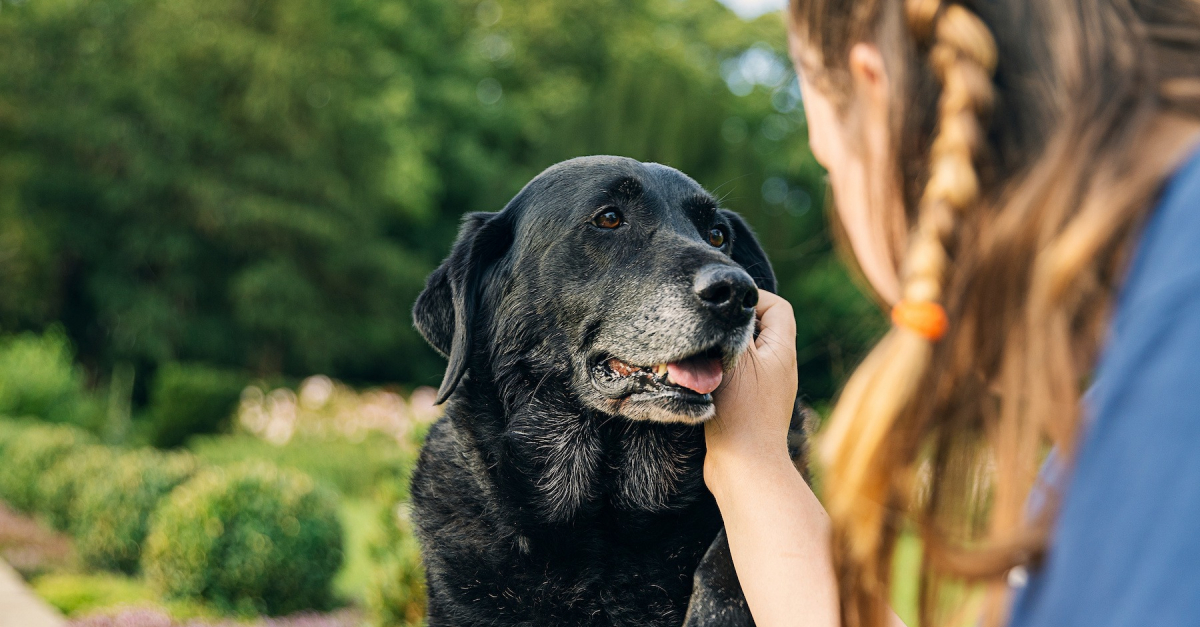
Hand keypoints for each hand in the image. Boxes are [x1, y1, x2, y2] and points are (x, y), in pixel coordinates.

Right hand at [705, 289, 798, 488]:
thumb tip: (730, 304)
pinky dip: (720, 372)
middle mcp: (780, 367)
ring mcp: (767, 388)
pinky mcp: (751, 407)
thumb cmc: (741, 411)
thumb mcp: (737, 358)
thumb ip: (735, 327)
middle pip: (760, 329)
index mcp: (783, 351)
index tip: (725, 306)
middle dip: (733, 325)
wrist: (744, 467)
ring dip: (722, 350)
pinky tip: (700, 379)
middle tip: (708, 328)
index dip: (753, 298)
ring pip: (745, 354)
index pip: (777, 307)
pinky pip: (737, 377)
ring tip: (701, 355)